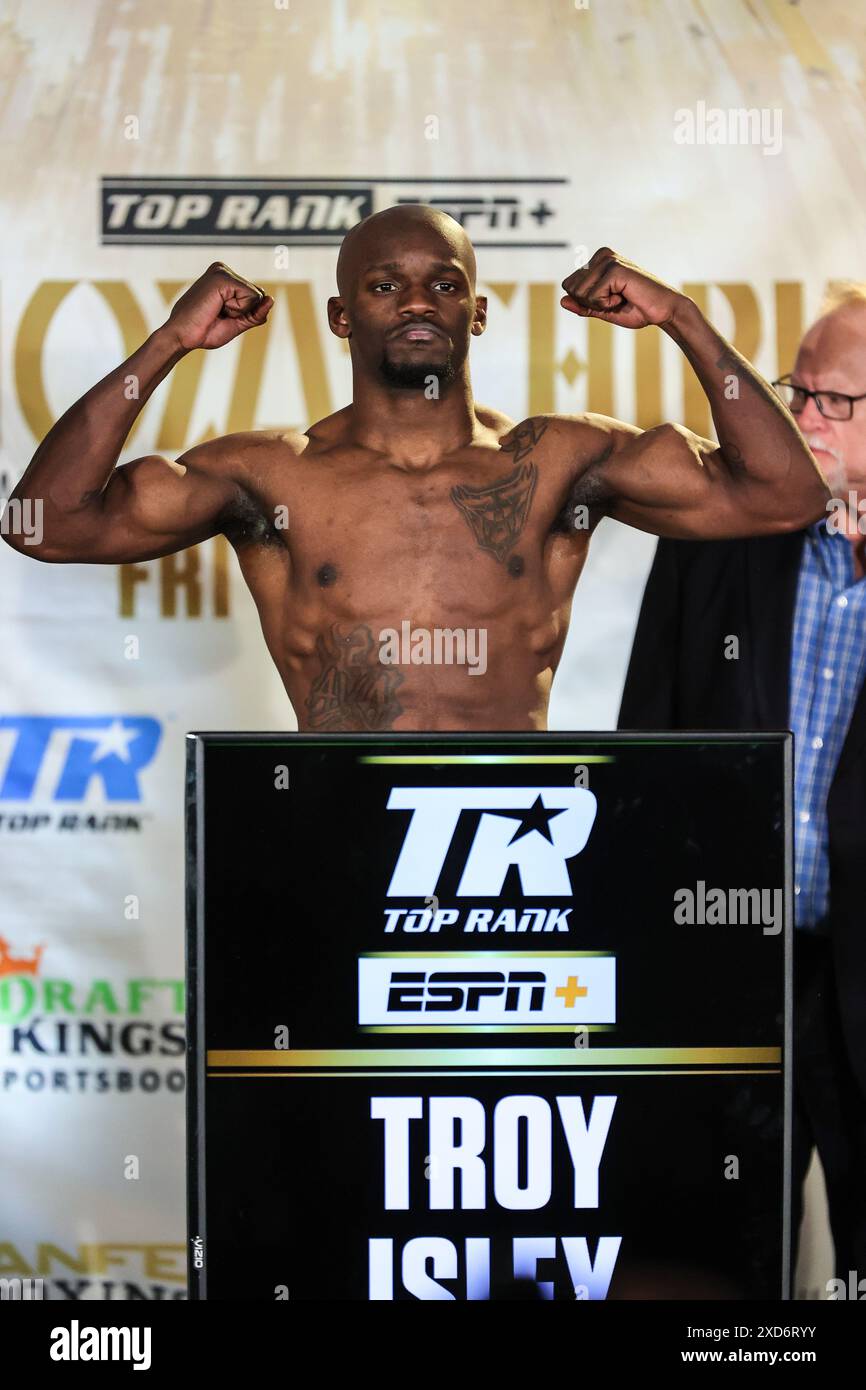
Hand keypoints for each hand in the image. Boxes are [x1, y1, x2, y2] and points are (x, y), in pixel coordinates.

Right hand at [166, 262, 273, 350]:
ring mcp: (222, 271)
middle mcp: (223, 270)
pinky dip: (238, 310)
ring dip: (240, 312)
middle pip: (258, 295)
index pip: (256, 296)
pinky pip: (250, 297)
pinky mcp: (222, 277)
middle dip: (244, 312)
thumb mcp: (239, 322)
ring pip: (256, 296)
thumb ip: (257, 313)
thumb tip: (272, 299)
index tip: (221, 316)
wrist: (184, 337)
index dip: (245, 314)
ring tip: (216, 311)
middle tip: (218, 315)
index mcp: (225, 277)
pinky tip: (218, 307)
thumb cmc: (206, 331)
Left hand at [561, 248, 682, 329]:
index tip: (609, 299)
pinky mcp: (615, 269)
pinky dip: (607, 304)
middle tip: (615, 299)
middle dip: (590, 303)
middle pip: (570, 288)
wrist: (663, 311)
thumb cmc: (636, 309)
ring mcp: (608, 260)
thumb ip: (583, 306)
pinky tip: (625, 296)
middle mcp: (602, 255)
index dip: (585, 302)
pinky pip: (592, 297)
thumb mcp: (604, 310)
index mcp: (598, 261)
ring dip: (599, 304)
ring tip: (622, 296)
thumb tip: (561, 301)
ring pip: (579, 293)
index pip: (568, 286)